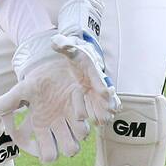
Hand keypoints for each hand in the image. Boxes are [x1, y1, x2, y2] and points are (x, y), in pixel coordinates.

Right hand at [0, 91, 89, 162]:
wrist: (49, 66)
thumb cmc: (33, 82)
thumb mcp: (18, 92)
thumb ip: (5, 106)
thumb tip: (7, 127)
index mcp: (41, 127)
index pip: (47, 154)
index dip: (46, 154)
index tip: (43, 144)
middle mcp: (57, 126)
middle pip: (68, 151)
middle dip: (68, 148)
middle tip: (64, 137)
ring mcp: (71, 118)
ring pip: (80, 139)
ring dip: (78, 134)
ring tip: (73, 123)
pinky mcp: (80, 107)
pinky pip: (85, 120)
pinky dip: (82, 118)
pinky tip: (76, 111)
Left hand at [53, 0, 120, 124]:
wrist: (79, 53)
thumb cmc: (74, 50)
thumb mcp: (67, 45)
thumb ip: (62, 43)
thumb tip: (56, 42)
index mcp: (90, 67)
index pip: (97, 76)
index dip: (101, 84)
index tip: (105, 93)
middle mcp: (95, 79)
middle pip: (103, 92)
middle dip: (107, 102)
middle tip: (109, 112)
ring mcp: (95, 88)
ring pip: (103, 101)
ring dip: (104, 110)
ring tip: (104, 121)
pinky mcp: (92, 94)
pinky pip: (98, 105)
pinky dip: (100, 112)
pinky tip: (101, 123)